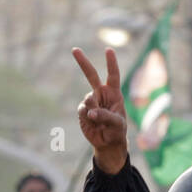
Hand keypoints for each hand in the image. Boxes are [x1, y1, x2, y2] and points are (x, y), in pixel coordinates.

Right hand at [72, 47, 127, 171]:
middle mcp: (101, 94)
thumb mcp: (117, 124)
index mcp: (114, 93)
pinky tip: (93, 124)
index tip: (108, 50)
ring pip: (88, 100)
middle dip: (82, 62)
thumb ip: (106, 116)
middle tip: (74, 49)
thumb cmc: (117, 131)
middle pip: (91, 75)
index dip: (111, 63)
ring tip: (100, 122)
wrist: (107, 142)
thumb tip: (90, 111)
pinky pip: (82, 110)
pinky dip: (87, 118)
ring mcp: (90, 101)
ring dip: (93, 111)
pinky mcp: (82, 110)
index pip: (113, 75)